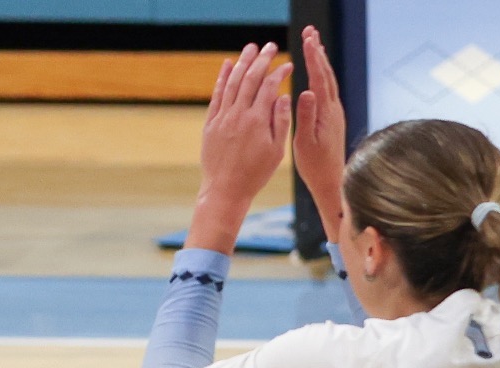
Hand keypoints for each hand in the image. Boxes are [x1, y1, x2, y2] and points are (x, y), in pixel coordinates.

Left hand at [191, 42, 293, 252]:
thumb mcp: (276, 151)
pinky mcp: (211, 123)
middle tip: (270, 46)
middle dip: (262, 60)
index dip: (280, 73)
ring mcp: (222, 117)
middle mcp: (238, 115)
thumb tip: (284, 96)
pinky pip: (217, 95)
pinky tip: (228, 65)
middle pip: (250, 79)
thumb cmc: (255, 173)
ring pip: (232, 83)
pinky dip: (222, 78)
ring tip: (251, 48)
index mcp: (257, 121)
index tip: (288, 65)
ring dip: (243, 63)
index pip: (270, 87)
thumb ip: (280, 121)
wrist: (225, 190)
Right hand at [293, 26, 347, 244]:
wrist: (333, 181)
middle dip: (317, 51)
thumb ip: (306, 115)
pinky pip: (327, 89)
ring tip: (313, 44)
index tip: (307, 39)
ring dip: (320, 60)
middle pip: (326, 73)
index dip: (313, 57)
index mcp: (325, 112)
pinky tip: (317, 71)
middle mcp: (333, 108)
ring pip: (328, 79)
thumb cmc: (315, 166)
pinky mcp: (333, 117)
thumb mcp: (305, 142)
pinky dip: (322, 74)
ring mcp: (335, 112)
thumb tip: (306, 91)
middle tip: (309, 31)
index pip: (318, 78)